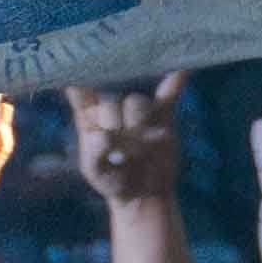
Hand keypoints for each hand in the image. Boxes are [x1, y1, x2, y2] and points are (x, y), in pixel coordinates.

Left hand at [64, 75, 189, 209]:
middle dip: (114, 121)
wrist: (143, 192)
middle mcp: (113, 108)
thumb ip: (95, 155)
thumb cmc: (112, 179)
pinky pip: (169, 94)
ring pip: (137, 103)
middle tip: (119, 145)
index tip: (78, 78)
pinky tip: (182, 70)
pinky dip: (174, 83)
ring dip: (138, 121)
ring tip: (141, 147)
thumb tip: (103, 137)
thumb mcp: (96, 172)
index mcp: (89, 117)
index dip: (79, 84)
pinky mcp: (162, 113)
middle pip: (111, 103)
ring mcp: (139, 110)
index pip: (80, 93)